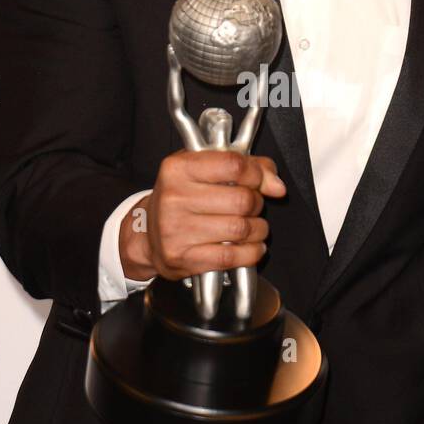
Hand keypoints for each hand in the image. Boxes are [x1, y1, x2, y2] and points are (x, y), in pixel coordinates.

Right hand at [119, 149, 285, 281]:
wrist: (147, 235)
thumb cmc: (181, 198)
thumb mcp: (204, 169)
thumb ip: (247, 166)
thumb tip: (276, 186)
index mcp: (178, 168)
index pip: (234, 165)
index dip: (256, 174)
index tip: (259, 182)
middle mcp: (174, 197)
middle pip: (242, 199)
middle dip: (257, 204)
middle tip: (251, 207)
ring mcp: (176, 229)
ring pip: (241, 229)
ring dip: (258, 230)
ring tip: (252, 227)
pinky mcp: (183, 258)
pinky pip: (232, 256)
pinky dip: (251, 252)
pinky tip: (250, 247)